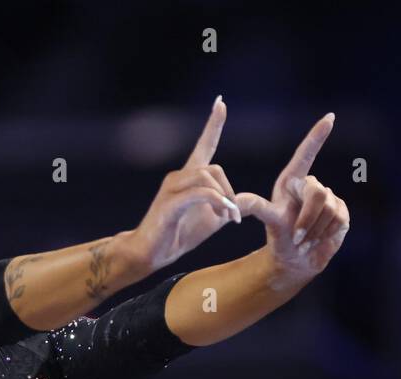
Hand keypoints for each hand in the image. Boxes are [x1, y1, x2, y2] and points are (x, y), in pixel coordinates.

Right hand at [121, 95, 242, 273]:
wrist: (150, 253)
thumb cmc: (178, 234)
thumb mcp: (212, 220)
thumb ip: (229, 207)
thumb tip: (249, 200)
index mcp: (189, 178)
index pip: (204, 145)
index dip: (213, 124)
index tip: (221, 103)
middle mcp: (179, 177)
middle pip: (214, 168)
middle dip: (229, 192)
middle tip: (234, 218)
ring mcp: (171, 188)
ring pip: (206, 177)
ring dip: (223, 198)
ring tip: (227, 219)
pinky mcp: (169, 203)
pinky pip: (199, 193)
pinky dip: (216, 202)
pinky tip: (223, 216)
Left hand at [234, 113, 348, 280]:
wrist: (296, 260)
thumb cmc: (280, 237)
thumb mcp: (268, 219)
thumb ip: (254, 206)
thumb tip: (234, 202)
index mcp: (292, 181)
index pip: (306, 154)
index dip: (317, 136)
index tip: (330, 117)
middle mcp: (311, 185)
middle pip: (317, 192)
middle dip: (306, 219)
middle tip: (297, 236)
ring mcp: (328, 198)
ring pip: (328, 208)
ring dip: (314, 230)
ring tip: (305, 238)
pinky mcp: (341, 212)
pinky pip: (338, 218)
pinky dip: (326, 233)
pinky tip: (319, 237)